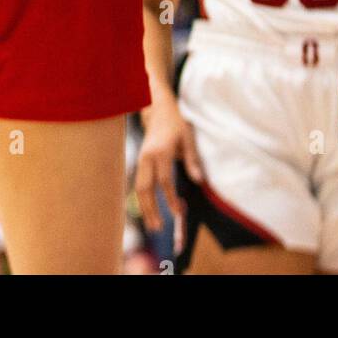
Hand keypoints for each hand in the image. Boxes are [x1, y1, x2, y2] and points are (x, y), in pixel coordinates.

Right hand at [134, 102, 203, 243]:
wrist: (157, 108)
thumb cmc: (176, 123)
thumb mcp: (188, 138)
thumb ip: (192, 160)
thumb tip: (199, 181)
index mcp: (160, 151)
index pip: (164, 181)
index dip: (171, 199)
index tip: (179, 213)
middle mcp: (147, 157)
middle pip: (145, 188)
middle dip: (151, 209)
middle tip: (159, 228)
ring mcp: (141, 159)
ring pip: (139, 187)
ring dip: (145, 207)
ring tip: (152, 225)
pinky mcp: (140, 161)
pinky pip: (138, 183)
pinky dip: (142, 199)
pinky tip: (148, 211)